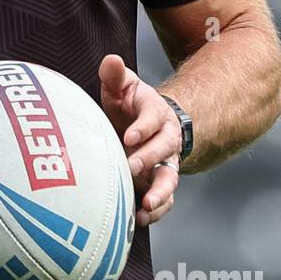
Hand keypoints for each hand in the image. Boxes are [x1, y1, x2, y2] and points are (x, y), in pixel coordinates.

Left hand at [98, 54, 181, 227]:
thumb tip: (110, 60)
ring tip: (147, 204)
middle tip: (130, 166)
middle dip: (148, 158)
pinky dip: (156, 211)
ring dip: (160, 192)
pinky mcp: (159, 183)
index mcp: (155, 113)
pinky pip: (165, 200)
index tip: (129, 136)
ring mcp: (165, 164)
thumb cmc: (129, 107)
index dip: (143, 127)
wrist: (148, 128)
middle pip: (164, 149)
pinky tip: (139, 218)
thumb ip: (115, 76)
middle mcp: (165, 140)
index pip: (153, 118)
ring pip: (170, 179)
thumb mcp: (122, 88)